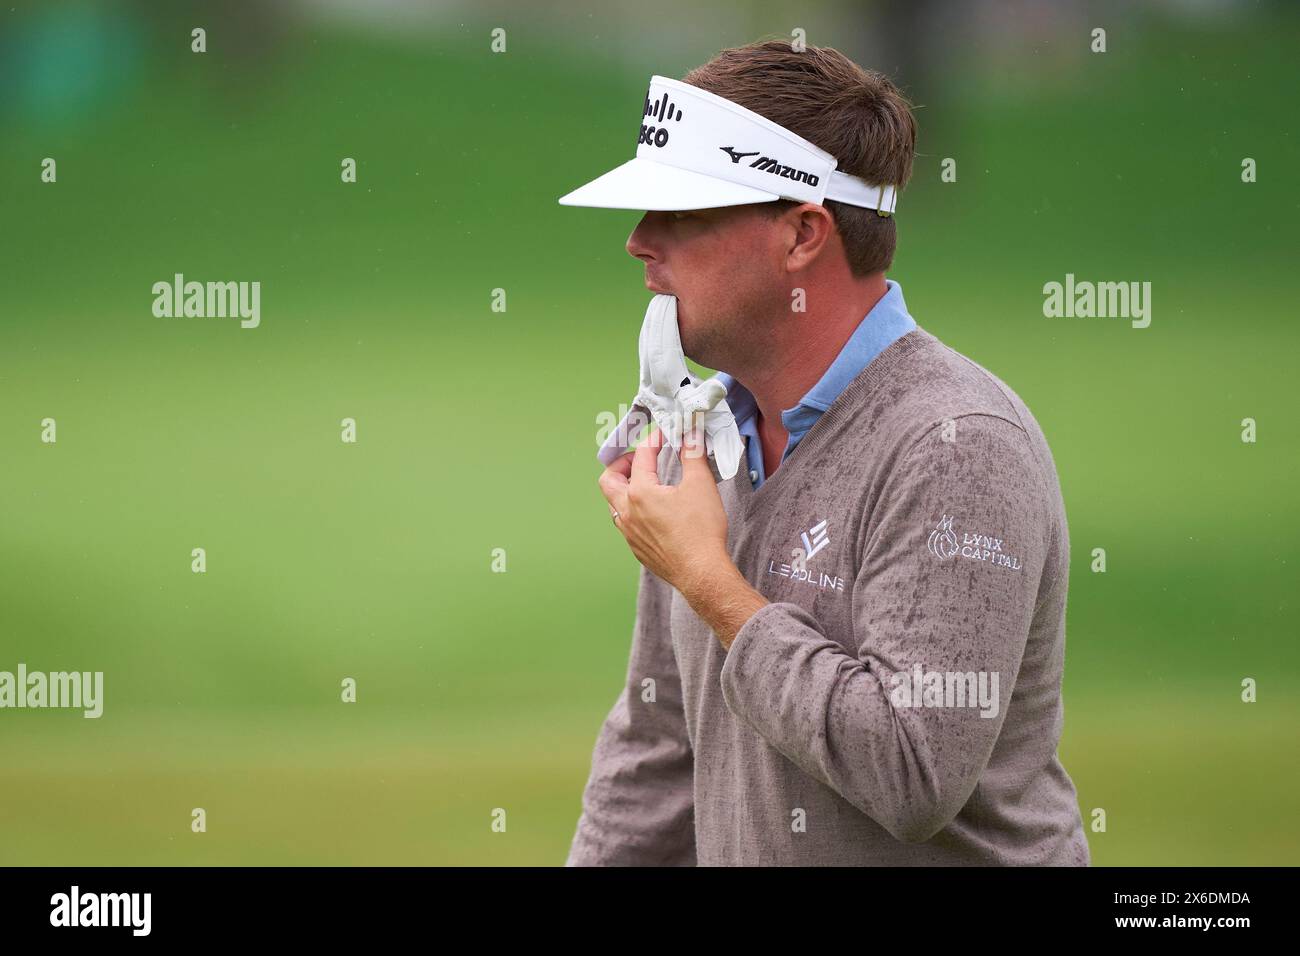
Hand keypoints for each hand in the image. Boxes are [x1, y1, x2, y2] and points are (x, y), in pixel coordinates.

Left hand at [598, 420, 729, 597]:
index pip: (641, 456)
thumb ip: (693, 455)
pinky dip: (634, 510)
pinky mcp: (637, 548)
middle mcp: (627, 512)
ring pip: (614, 504)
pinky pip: (625, 524)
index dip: (654, 439)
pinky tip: (653, 512)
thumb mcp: (701, 484)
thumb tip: (690, 436)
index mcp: (640, 493)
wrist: (702, 572)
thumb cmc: (701, 531)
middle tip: (639, 459)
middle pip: (609, 479)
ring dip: (625, 488)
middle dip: (622, 464)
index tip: (664, 433)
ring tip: (646, 483)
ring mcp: (630, 533)